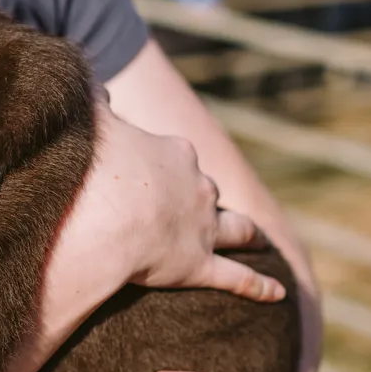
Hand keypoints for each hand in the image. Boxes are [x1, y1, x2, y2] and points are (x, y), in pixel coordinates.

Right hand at [85, 96, 284, 301]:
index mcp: (174, 153)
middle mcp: (198, 187)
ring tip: (254, 238)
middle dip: (202, 197)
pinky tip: (278, 293)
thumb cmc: (94, 168)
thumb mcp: (94, 122)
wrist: (105, 218)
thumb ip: (95, 100)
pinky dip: (259, 285)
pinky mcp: (200, 266)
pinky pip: (237, 278)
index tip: (152, 171)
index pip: (175, 155)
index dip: (164, 164)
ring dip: (245, 233)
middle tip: (190, 207)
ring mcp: (203, 228)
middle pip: (205, 190)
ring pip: (235, 228)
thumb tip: (92, 79)